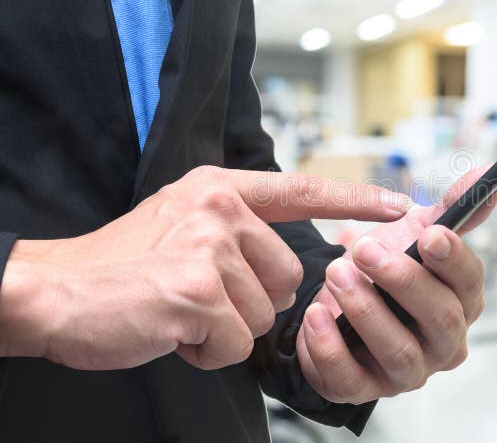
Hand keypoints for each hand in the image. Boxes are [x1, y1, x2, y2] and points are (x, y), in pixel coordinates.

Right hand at [0, 166, 409, 370]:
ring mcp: (209, 246)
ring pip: (263, 312)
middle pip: (287, 275)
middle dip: (250, 300)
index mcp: (221, 188)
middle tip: (196, 295)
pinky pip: (233, 341)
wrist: (56, 290)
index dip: (355, 197)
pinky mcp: (196, 289)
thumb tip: (283, 266)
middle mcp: (220, 208)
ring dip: (225, 326)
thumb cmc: (123, 265)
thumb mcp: (183, 223)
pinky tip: (171, 328)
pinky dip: (206, 350)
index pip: (303, 189)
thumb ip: (236, 230)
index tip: (398, 203)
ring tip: (179, 309)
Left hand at [296, 166, 496, 403]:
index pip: (470, 285)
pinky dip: (329, 348)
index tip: (429, 234)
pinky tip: (314, 315)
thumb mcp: (417, 233)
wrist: (341, 304)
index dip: (452, 260)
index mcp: (461, 303)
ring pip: (398, 351)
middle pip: (441, 319)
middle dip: (402, 280)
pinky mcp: (363, 389)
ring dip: (365, 310)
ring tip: (336, 274)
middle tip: (365, 249)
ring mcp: (405, 372)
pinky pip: (349, 379)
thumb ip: (452, 208)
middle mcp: (443, 343)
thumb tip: (486, 175)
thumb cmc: (387, 271)